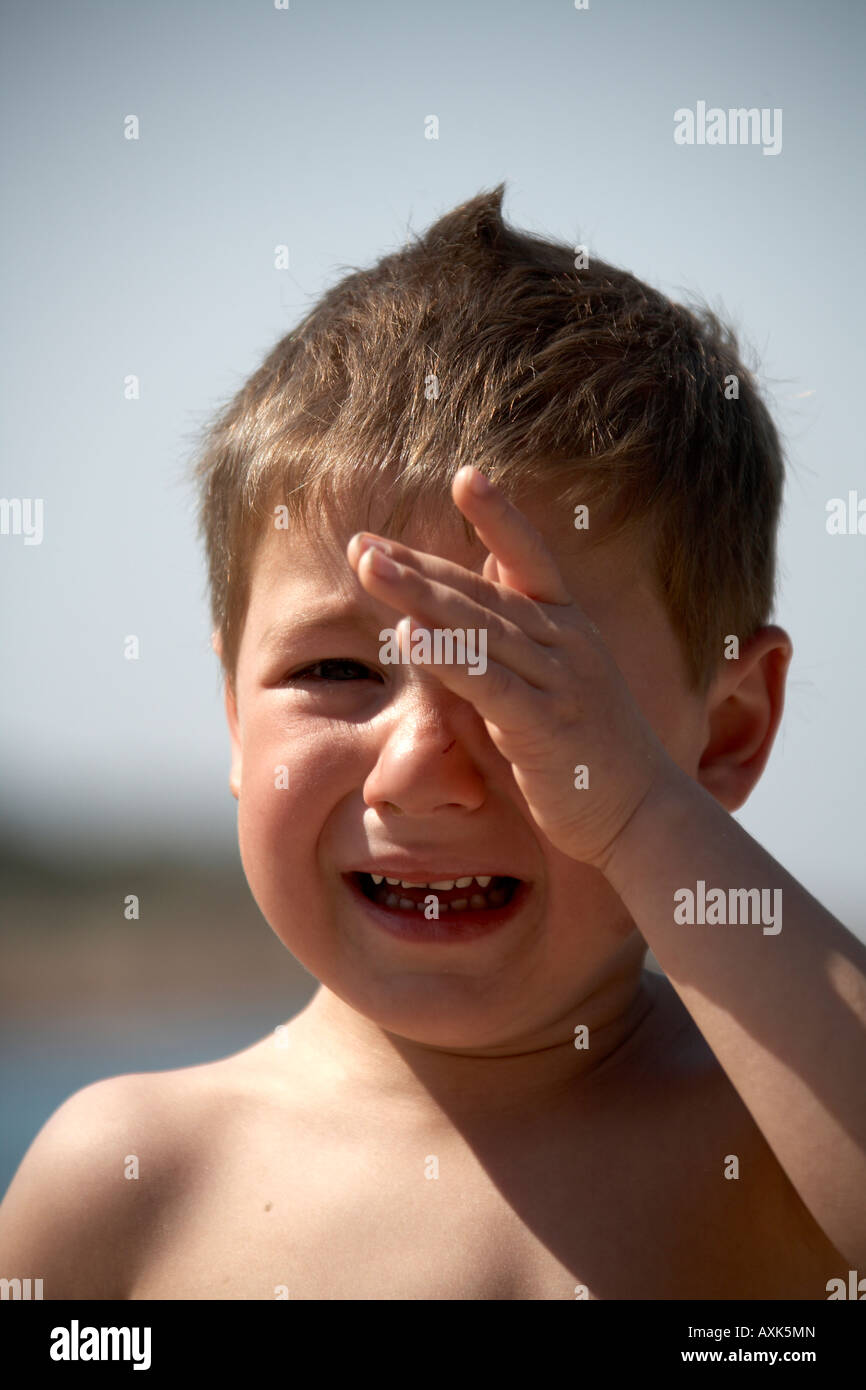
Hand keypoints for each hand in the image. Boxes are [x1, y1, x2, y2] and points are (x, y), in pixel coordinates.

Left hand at [346, 466, 674, 873]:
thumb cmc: (584, 761)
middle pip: (482, 591)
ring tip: (368, 566)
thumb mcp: (541, 696)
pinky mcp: (545, 725)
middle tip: (360, 542)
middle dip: (418, 565)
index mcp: (569, 629)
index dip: (500, 516)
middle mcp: (567, 643)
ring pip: (479, 626)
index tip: (465, 475)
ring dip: (418, 594)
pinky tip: (407, 632)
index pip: (531, 559)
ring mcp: (559, 680)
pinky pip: (487, 682)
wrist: (641, 819)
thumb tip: (445, 623)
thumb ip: (496, 658)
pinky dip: (445, 655)